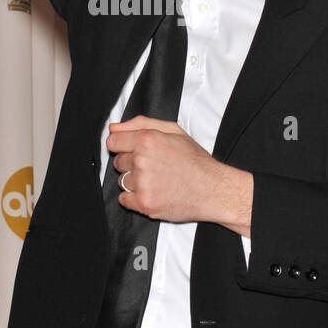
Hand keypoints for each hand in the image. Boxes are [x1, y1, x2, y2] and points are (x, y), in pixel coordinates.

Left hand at [106, 115, 252, 233]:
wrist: (213, 190)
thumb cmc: (196, 161)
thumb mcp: (173, 131)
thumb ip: (141, 124)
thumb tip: (114, 128)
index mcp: (148, 140)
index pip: (113, 142)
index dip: (123, 146)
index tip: (133, 151)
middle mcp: (142, 160)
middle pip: (117, 162)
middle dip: (132, 164)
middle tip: (154, 166)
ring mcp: (143, 183)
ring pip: (121, 181)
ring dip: (135, 182)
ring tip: (157, 180)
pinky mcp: (144, 203)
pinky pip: (123, 200)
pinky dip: (134, 198)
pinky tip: (153, 192)